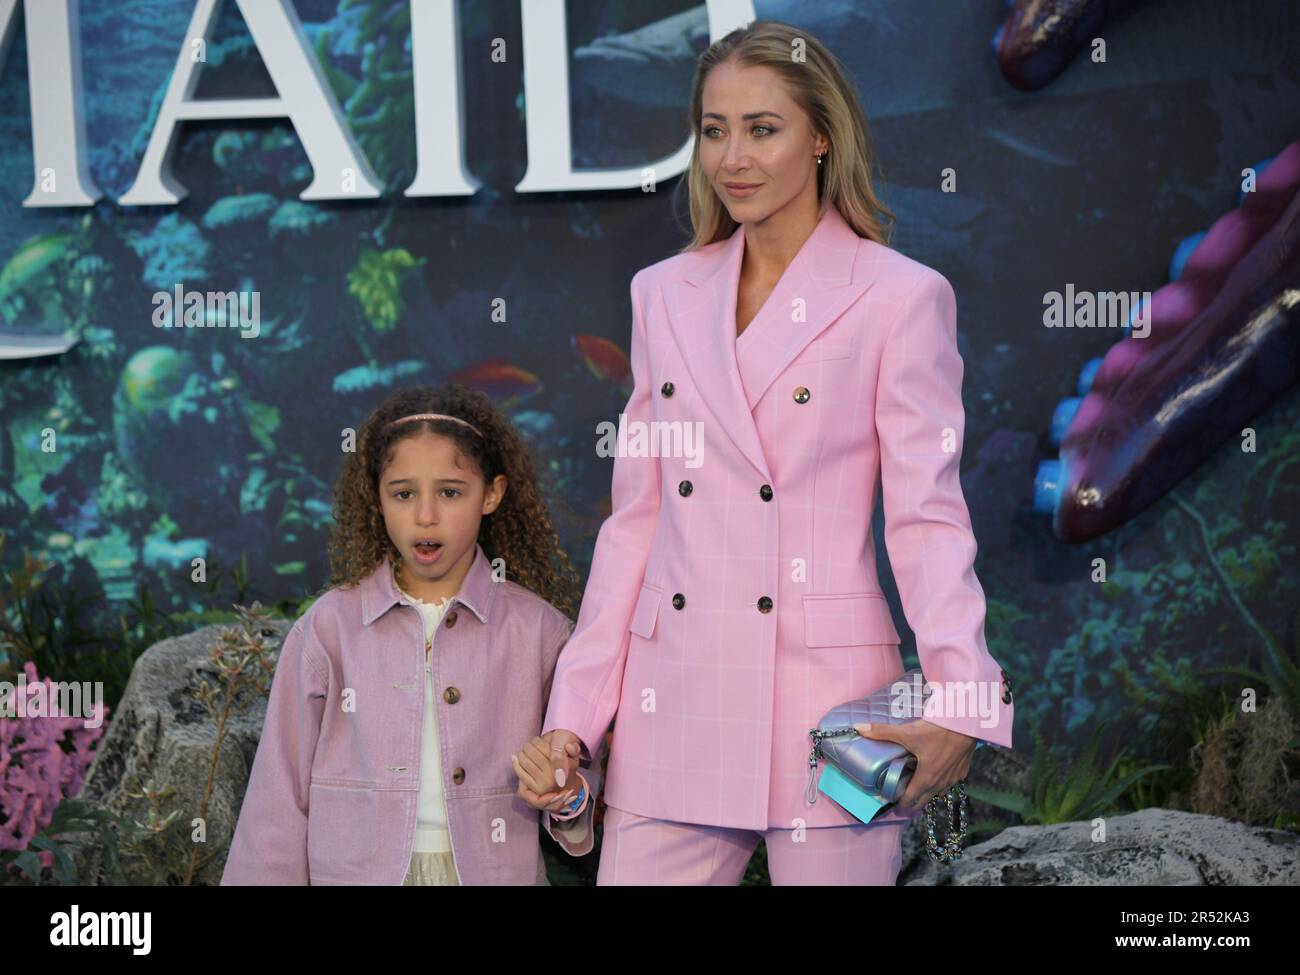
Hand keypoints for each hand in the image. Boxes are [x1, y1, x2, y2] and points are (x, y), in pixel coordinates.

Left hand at [512, 733, 583, 813]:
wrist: (566, 788)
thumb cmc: (566, 767)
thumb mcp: (574, 756)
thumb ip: (573, 749)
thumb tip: (569, 746)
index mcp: (562, 766)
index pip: (542, 747)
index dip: (537, 741)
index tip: (536, 739)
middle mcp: (552, 777)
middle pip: (532, 753)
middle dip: (527, 746)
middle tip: (528, 744)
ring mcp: (543, 785)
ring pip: (525, 762)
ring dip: (521, 753)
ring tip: (523, 750)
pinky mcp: (534, 790)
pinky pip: (520, 773)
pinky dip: (516, 763)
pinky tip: (516, 758)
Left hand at [853, 718, 975, 810]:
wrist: (966, 722)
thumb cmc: (938, 730)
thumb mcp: (908, 732)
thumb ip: (882, 732)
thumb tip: (859, 728)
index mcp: (926, 779)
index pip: (910, 801)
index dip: (898, 801)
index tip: (890, 794)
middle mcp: (941, 783)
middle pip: (923, 800)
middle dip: (911, 799)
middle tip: (899, 788)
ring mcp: (954, 778)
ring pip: (937, 792)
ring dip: (926, 789)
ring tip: (915, 777)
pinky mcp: (963, 771)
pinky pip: (948, 782)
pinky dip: (939, 779)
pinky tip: (933, 767)